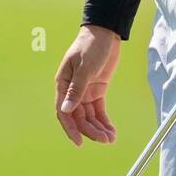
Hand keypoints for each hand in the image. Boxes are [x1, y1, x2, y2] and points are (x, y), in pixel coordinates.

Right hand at [55, 25, 120, 146]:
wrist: (105, 33)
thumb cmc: (90, 46)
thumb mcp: (84, 67)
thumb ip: (76, 89)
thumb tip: (66, 109)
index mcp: (63, 84)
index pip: (64, 112)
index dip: (71, 128)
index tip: (80, 142)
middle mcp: (72, 91)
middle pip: (79, 117)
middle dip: (91, 130)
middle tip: (104, 140)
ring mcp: (85, 92)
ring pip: (90, 116)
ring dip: (99, 128)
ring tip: (110, 138)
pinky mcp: (97, 91)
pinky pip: (99, 110)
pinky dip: (104, 121)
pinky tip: (111, 131)